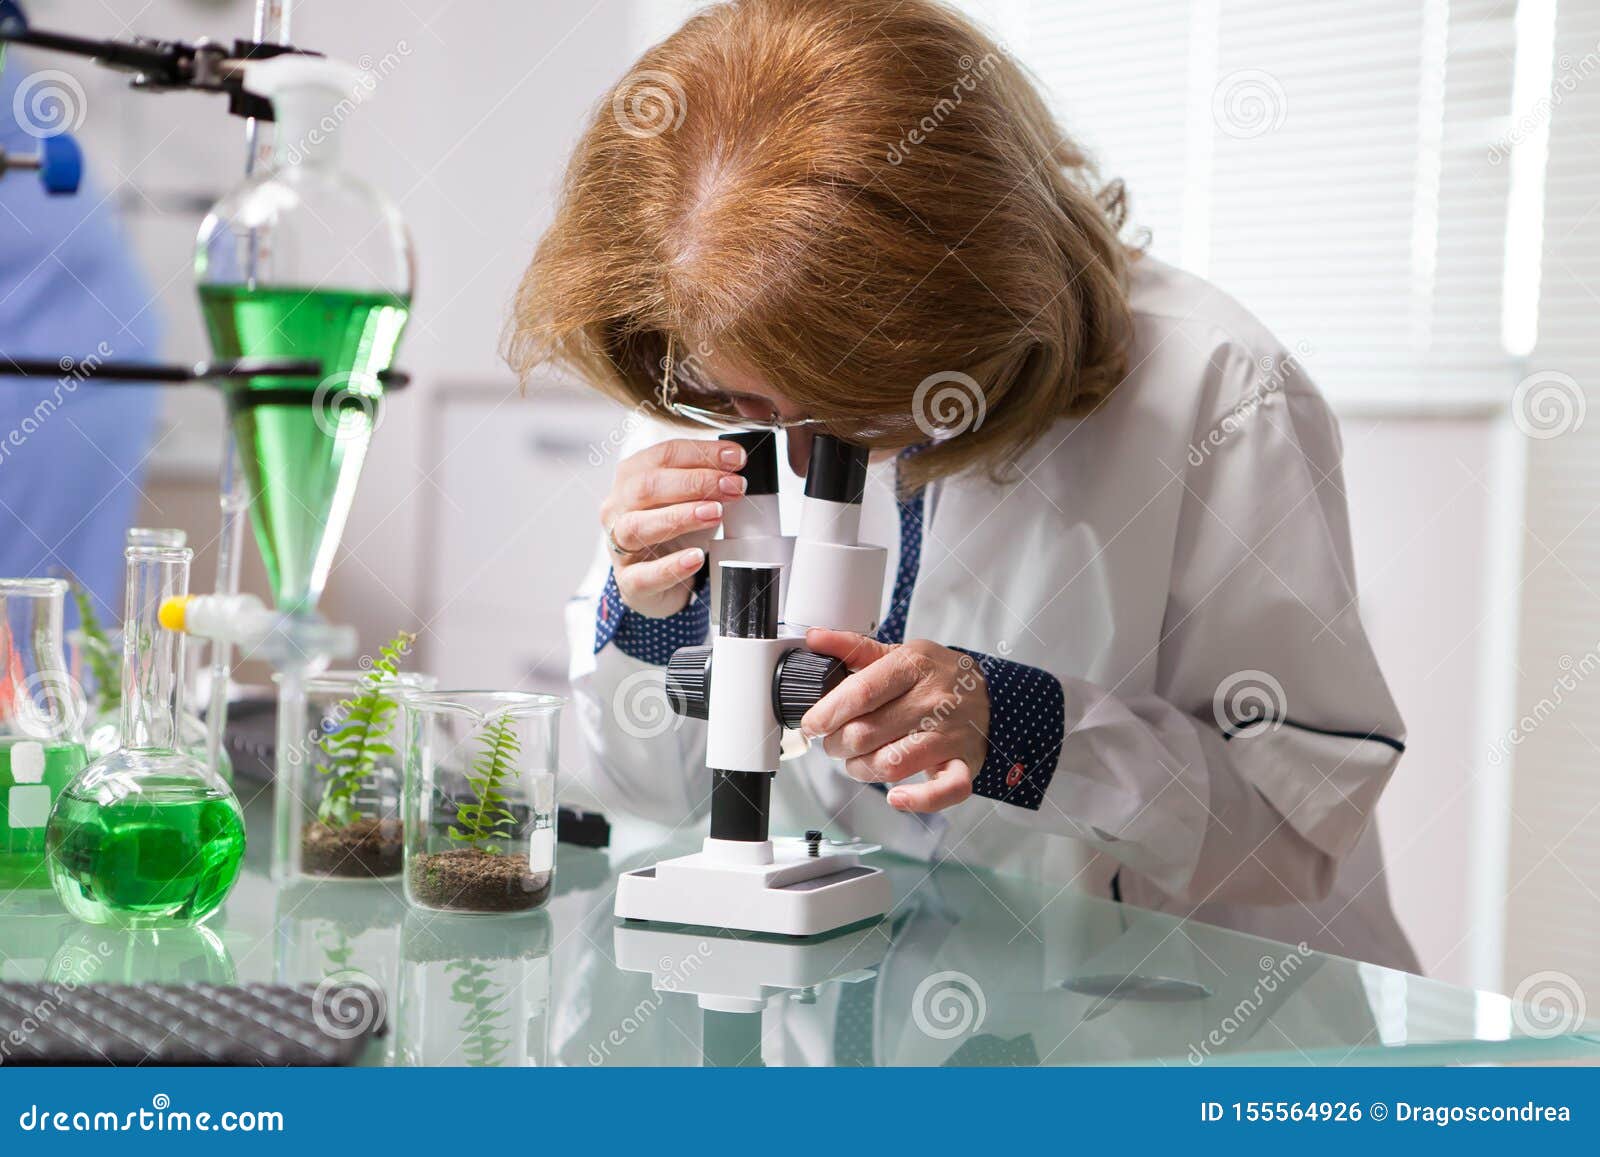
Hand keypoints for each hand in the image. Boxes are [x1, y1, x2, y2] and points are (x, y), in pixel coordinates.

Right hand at [598, 439, 747, 617]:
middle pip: (647, 486)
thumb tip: (736, 467)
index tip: (736, 457)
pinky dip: (672, 566)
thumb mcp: (683, 499)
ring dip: (680, 517)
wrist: (654, 581)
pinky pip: (645, 575)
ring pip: (638, 526)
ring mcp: (618, 546)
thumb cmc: (669, 532)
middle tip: (731, 486)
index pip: (662, 456)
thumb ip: (703, 481)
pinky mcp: (629, 581)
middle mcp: (617, 508)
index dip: (700, 453)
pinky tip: (696, 557)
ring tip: (715, 514)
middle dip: (694, 482)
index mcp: (630, 478)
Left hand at [799, 629, 989, 812]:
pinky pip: (945, 790)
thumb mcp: (899, 654)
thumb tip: (816, 638)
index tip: (812, 724)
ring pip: (891, 764)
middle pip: (866, 733)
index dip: (827, 713)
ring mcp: (951, 734)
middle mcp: (934, 700)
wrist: (990, 694)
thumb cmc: (937, 677)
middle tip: (836, 741)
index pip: (861, 693)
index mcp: (914, 666)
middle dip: (837, 744)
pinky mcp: (964, 764)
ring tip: (857, 761)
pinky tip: (897, 797)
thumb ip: (855, 648)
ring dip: (861, 769)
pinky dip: (918, 799)